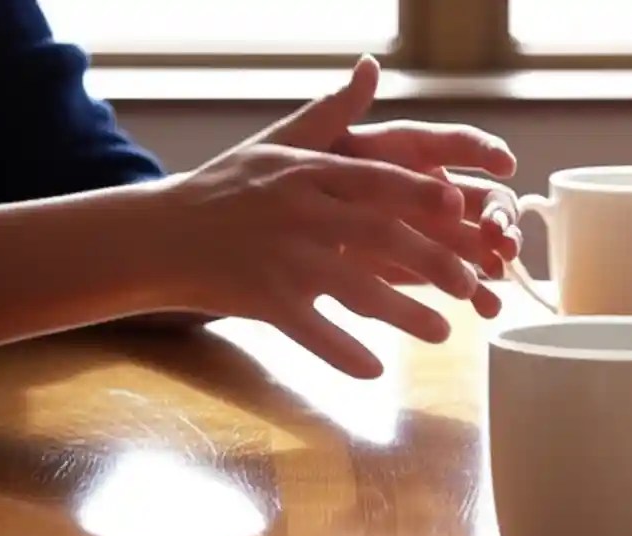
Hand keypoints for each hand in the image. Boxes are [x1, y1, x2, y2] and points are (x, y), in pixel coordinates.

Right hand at [153, 66, 485, 379]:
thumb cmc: (226, 187)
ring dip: (407, 314)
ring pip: (359, 291)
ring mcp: (284, 260)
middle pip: (383, 238)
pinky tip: (375, 370)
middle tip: (471, 285)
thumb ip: (330, 114)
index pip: (379, 182)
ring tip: (445, 331)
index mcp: (309, 173)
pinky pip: (314, 333)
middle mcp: (302, 214)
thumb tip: (370, 69)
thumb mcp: (276, 143)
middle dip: (435, 263)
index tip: (461, 209)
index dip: (422, 196)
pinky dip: (345, 354)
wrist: (160, 233)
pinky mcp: (266, 302)